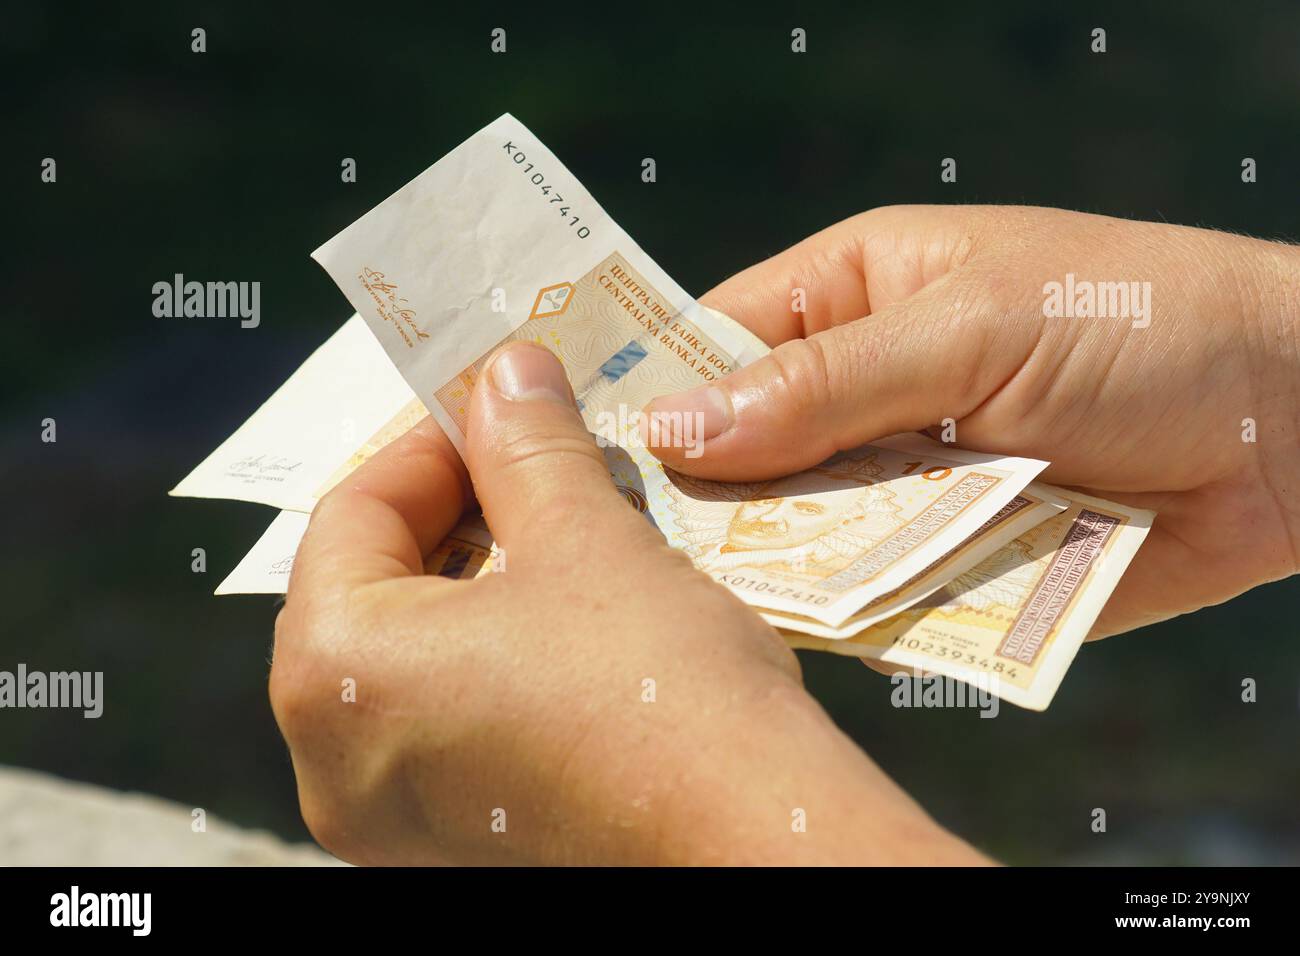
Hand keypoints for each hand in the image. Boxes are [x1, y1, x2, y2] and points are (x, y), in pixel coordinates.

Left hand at [270, 342, 984, 864]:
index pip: (350, 515)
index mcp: (336, 675)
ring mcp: (391, 816)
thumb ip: (525, 445)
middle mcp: (335, 762)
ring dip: (472, 582)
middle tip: (527, 460)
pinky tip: (561, 621)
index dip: (430, 443)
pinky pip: (441, 721)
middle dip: (453, 512)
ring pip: (407, 659)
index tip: (494, 407)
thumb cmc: (663, 697)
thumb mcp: (588, 539)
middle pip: (369, 590)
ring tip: (556, 532)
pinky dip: (485, 657)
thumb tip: (505, 375)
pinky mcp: (450, 845)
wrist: (751, 840)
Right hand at [643, 206, 1299, 636]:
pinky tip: (800, 631)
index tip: (587, 451)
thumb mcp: (970, 327)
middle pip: (746, 451)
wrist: (1294, 427)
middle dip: (706, 496)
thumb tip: (675, 426)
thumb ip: (824, 385)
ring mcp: (905, 481)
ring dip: (773, 561)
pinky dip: (845, 610)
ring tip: (702, 599)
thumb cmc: (1137, 321)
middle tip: (633, 550)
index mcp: (855, 296)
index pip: (717, 340)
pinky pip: (872, 590)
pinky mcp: (949, 559)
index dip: (655, 392)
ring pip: (800, 530)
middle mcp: (865, 393)